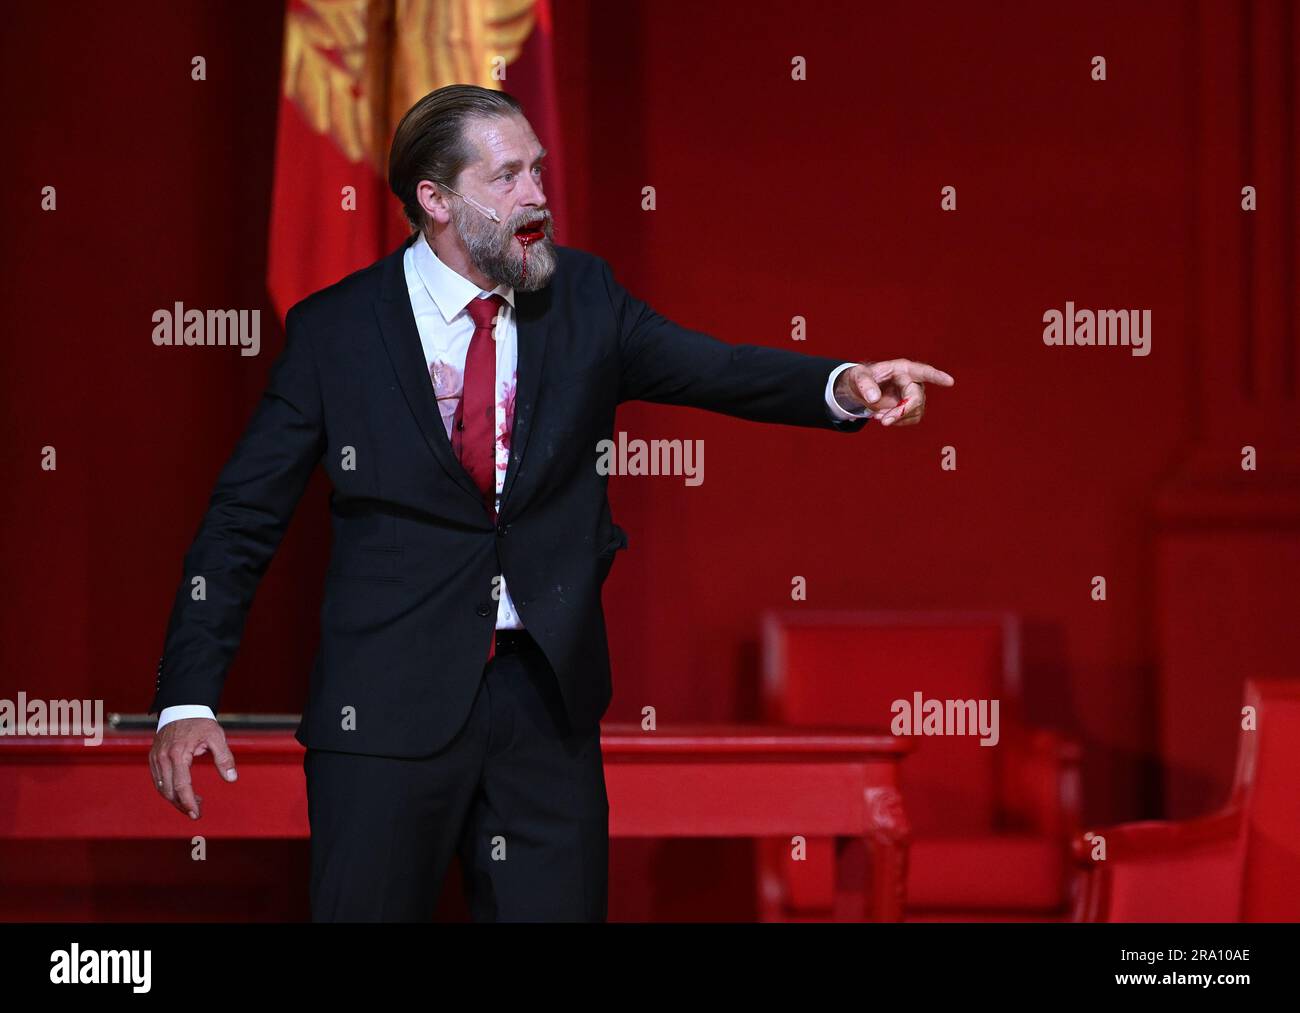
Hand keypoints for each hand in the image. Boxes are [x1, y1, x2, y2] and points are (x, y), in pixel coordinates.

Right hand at [149, 717, 237, 819]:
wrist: (182, 707)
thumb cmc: (200, 722)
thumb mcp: (216, 737)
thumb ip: (224, 758)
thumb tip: (232, 779)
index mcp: (177, 754)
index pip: (181, 786)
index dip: (188, 802)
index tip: (196, 814)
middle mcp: (162, 758)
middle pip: (168, 791)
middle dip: (182, 805)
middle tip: (196, 813)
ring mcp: (155, 758)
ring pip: (161, 788)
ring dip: (175, 799)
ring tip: (194, 803)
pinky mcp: (153, 758)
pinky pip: (158, 780)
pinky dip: (169, 790)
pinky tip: (183, 792)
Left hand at [835, 359, 954, 425]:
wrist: (861, 390)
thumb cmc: (862, 378)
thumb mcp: (858, 377)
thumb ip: (865, 385)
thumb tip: (874, 399)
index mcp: (903, 369)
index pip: (923, 371)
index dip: (936, 376)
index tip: (949, 382)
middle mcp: (912, 381)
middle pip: (916, 398)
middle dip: (901, 411)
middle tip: (883, 421)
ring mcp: (914, 395)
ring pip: (916, 411)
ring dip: (898, 418)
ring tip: (878, 416)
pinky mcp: (912, 407)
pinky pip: (913, 418)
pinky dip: (899, 422)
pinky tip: (885, 418)